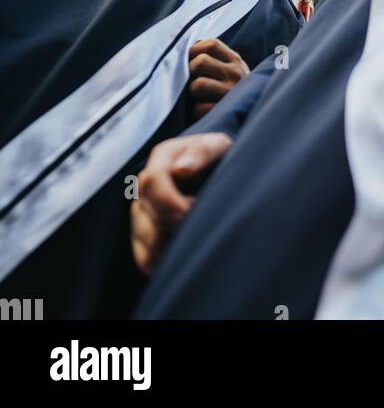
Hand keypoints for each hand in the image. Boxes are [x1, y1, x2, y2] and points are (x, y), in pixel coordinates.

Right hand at [131, 133, 232, 274]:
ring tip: (197, 236)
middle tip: (202, 224)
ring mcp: (140, 213)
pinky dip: (166, 261)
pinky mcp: (143, 237)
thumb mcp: (218, 146)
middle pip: (148, 216)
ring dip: (173, 246)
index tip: (192, 210)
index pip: (152, 181)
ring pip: (146, 242)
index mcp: (162, 159)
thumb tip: (181, 169)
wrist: (215, 173)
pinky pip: (146, 259)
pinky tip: (187, 251)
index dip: (170, 201)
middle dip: (176, 226)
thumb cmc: (218, 158)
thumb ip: (202, 152)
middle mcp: (145, 186)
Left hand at [187, 38, 248, 118]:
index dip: (194, 49)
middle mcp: (235, 74)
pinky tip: (201, 110)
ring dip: (191, 90)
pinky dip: (195, 110)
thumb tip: (186, 48)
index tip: (187, 58)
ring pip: (198, 84)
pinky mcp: (224, 112)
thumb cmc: (234, 89)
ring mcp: (230, 93)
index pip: (211, 44)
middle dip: (189, 70)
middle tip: (189, 79)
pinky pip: (198, 108)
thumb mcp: (232, 69)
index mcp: (235, 60)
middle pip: (201, 62)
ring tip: (196, 95)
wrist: (253, 112)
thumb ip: (215, 57)